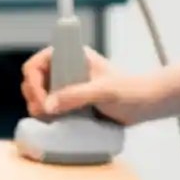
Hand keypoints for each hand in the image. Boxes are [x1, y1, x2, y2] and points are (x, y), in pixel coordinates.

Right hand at [20, 46, 161, 125]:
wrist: (146, 104)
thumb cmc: (130, 91)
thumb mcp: (103, 91)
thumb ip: (75, 95)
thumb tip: (48, 105)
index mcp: (72, 56)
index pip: (37, 63)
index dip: (33, 82)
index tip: (43, 100)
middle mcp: (66, 69)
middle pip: (33, 81)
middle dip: (34, 98)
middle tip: (46, 114)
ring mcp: (67, 86)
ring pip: (39, 96)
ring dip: (39, 108)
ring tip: (52, 119)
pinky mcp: (71, 102)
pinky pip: (50, 108)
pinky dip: (47, 116)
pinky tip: (56, 123)